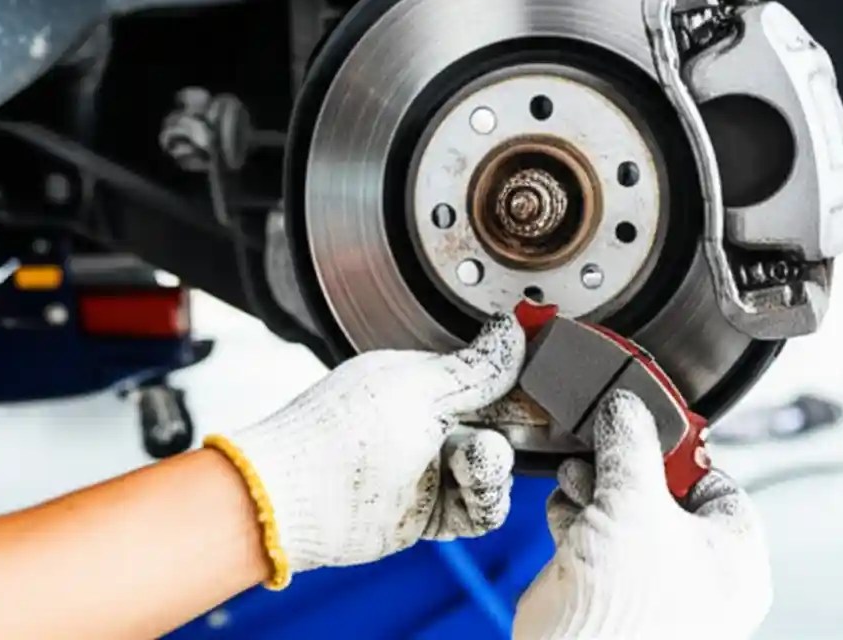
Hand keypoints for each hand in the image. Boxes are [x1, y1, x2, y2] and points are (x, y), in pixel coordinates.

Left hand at [208, 314, 524, 587]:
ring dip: (490, 467)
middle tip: (498, 429)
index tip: (545, 388)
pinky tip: (466, 489)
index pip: (489, 379)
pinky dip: (484, 499)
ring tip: (463, 462)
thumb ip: (478, 367)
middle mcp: (428, 426)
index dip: (521, 385)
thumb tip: (514, 328)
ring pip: (497, 470)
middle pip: (502, 427)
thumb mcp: (421, 387)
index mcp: (422, 382)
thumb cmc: (343, 433)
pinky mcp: (430, 515)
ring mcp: (429, 471)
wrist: (297, 499)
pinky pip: (483, 509)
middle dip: (509, 430)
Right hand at [513, 391, 771, 638]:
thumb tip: (627, 410)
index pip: (719, 483)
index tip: (652, 427)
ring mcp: (651, 588)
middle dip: (627, 469)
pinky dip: (578, 519)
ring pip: (627, 516)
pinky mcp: (609, 595)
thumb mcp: (634, 500)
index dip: (682, 453)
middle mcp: (699, 575)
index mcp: (733, 558)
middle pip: (666, 496)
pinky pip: (598, 543)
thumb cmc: (628, 608)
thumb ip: (631, 444)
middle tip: (607, 447)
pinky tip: (566, 510)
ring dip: (597, 489)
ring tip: (578, 476)